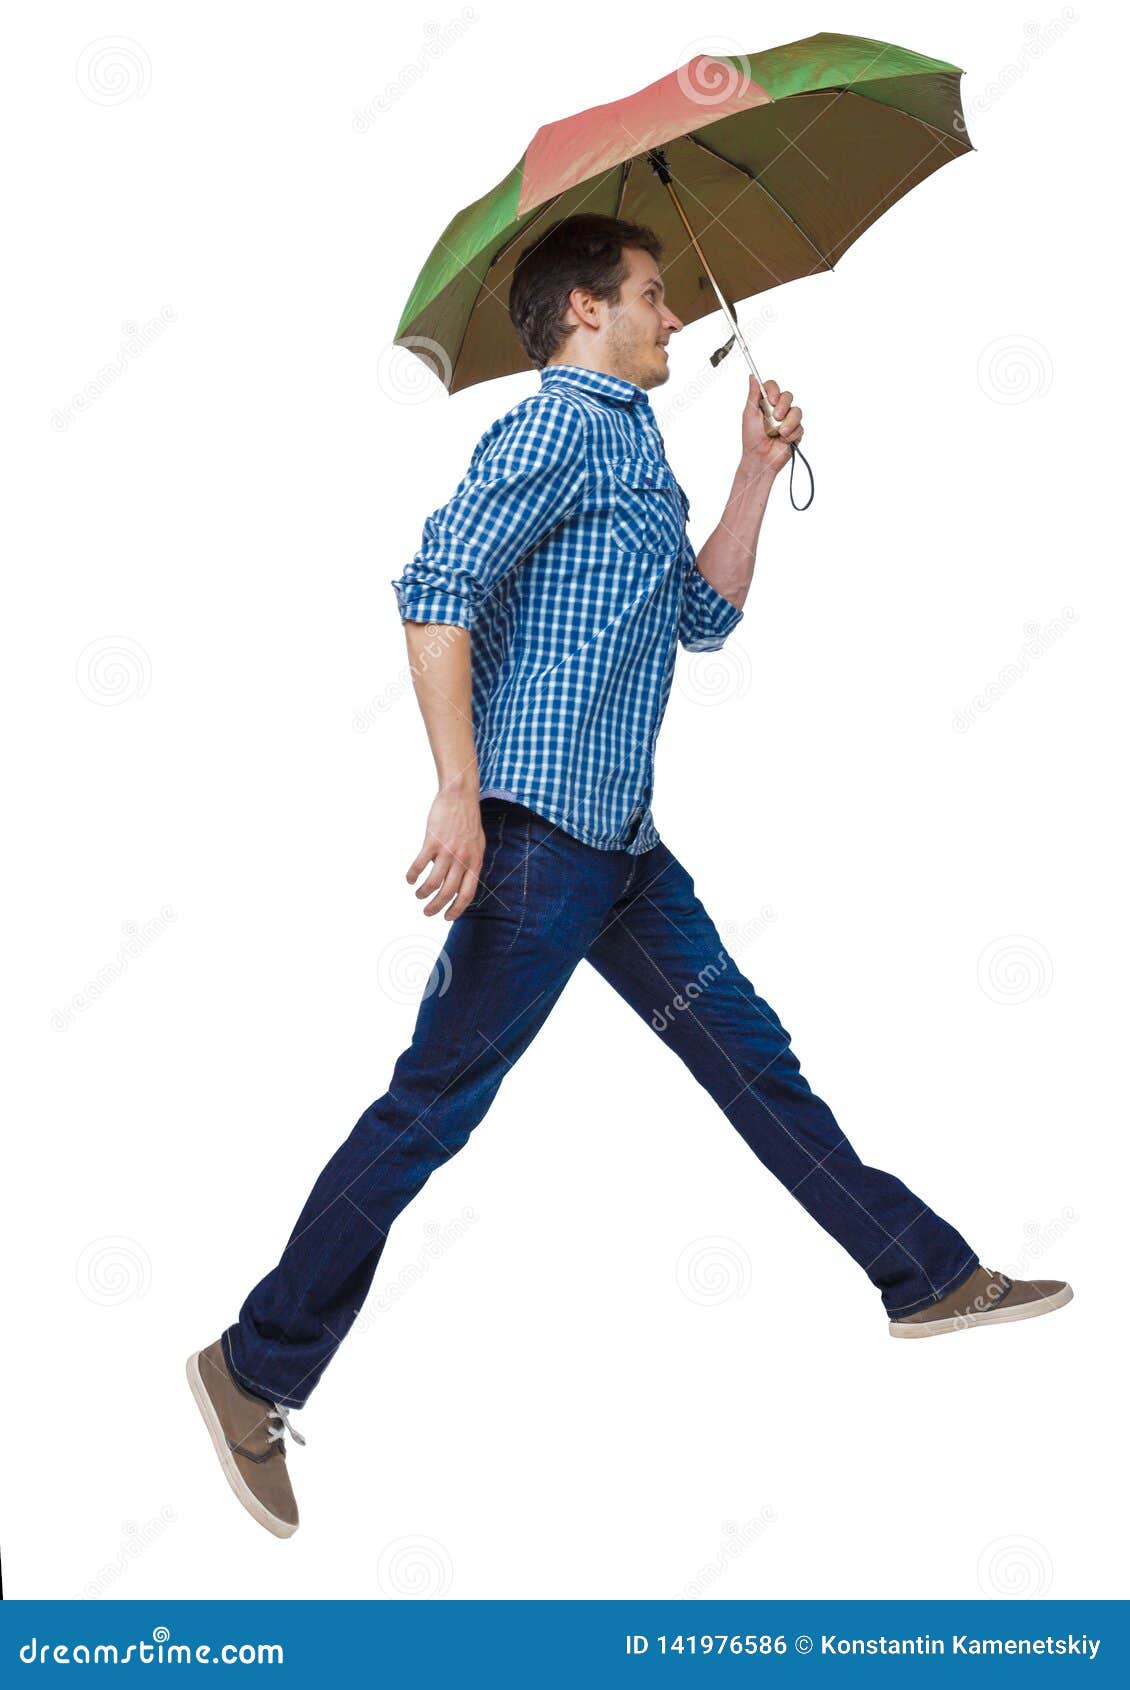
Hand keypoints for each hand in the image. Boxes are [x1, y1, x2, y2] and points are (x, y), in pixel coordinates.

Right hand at [406, 786, 484, 919]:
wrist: (460, 797)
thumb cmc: (468, 821)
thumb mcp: (478, 845)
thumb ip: (470, 864)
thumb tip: (462, 882)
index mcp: (475, 862)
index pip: (467, 894)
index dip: (457, 909)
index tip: (447, 917)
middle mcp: (462, 859)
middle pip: (448, 892)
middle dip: (436, 907)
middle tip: (427, 912)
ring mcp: (447, 851)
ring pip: (433, 882)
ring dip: (423, 893)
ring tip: (419, 894)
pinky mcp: (432, 841)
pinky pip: (419, 865)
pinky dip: (413, 875)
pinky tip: (410, 879)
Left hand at [741, 375, 803, 472]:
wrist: (760, 459)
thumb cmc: (751, 438)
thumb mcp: (749, 414)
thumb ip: (753, 395)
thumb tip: (752, 377)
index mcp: (766, 403)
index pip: (773, 387)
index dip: (774, 391)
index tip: (770, 400)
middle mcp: (778, 409)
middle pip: (788, 396)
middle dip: (783, 406)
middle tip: (776, 416)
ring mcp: (788, 420)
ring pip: (797, 411)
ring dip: (789, 422)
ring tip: (780, 432)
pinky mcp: (795, 432)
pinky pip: (800, 427)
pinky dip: (791, 434)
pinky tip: (783, 440)